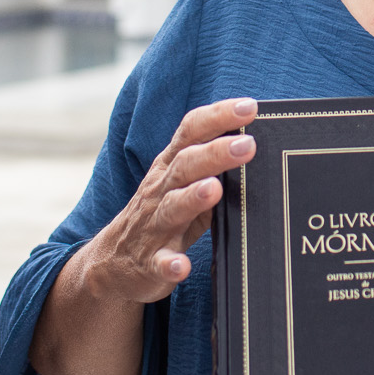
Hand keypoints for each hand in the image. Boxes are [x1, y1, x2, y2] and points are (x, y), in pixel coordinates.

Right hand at [87, 97, 259, 303]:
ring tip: (214, 189)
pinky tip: (182, 267)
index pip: (191, 132)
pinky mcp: (150, 262)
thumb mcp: (183, 183)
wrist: (115, 262)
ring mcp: (154, 226)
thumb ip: (213, 166)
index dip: (218, 116)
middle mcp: (160, 191)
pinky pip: (160, 263)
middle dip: (215, 153)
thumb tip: (258, 144)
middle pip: (185, 165)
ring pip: (172, 208)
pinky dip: (170, 264)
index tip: (250, 107)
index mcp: (170, 167)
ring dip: (192, 198)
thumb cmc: (162, 214)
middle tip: (248, 145)